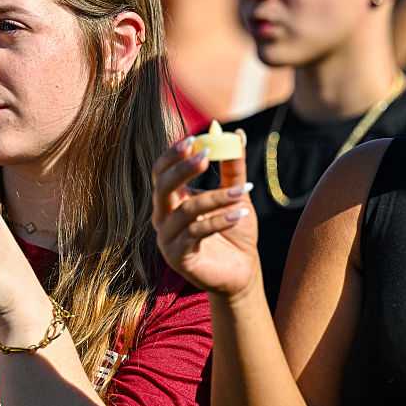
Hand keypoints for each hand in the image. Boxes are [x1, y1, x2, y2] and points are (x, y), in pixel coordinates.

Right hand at [151, 136, 258, 298]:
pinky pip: (197, 233)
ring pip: (187, 210)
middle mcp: (163, 218)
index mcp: (171, 200)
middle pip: (163, 187)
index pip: (161, 171)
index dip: (174, 154)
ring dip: (217, 197)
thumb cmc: (235, 231)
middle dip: (183, 169)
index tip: (195, 139)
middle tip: (207, 155)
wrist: (242, 271)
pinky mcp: (179, 258)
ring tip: (244, 191)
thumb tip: (236, 134)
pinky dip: (220, 220)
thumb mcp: (236, 195)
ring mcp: (168, 239)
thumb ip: (234, 167)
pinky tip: (241, 213)